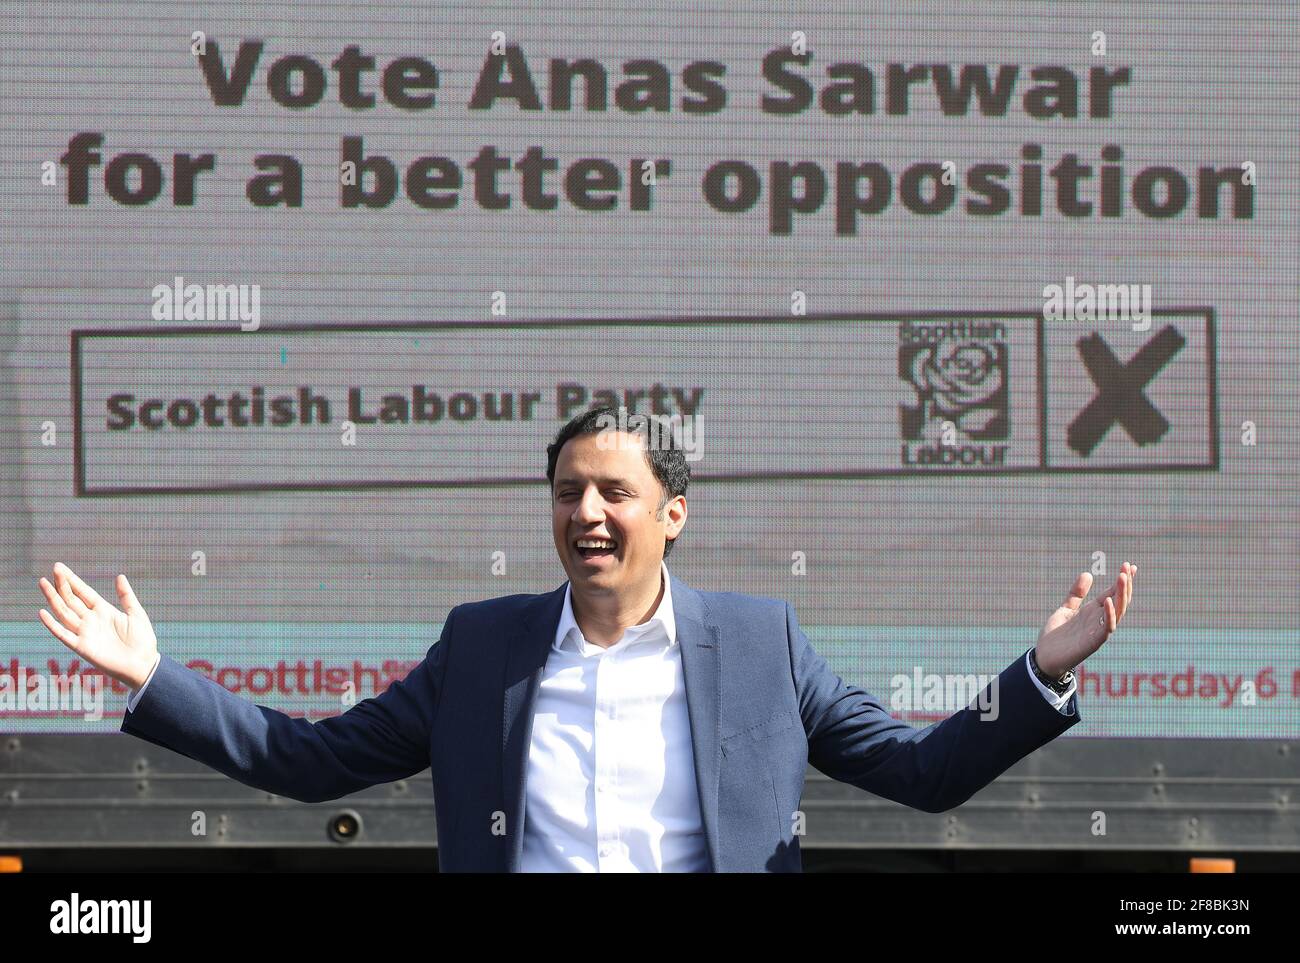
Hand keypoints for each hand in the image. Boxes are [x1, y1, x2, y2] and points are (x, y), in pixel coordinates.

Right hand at [37, 563, 158, 689]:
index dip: (72, 580)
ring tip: (43, 583)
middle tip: (53, 569)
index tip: (60, 567)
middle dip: (62, 585)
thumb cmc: (142, 641)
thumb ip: (126, 596)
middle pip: (71, 599)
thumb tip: (119, 576)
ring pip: (64, 612)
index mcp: (103, 611)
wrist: (143, 664)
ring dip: (53, 599)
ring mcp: (85, 633)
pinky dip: (52, 625)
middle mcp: (91, 620)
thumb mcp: (137, 614)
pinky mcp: (82, 647)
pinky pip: (63, 634)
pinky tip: (43, 612)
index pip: (83, 592)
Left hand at [1035, 562, 1136, 677]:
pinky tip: (1107, 600)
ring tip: (1123, 578)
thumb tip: (1088, 573)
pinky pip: (1106, 628)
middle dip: (1125, 584)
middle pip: (1118, 601)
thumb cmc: (1055, 635)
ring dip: (1121, 595)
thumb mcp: (1066, 609)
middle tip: (1128, 567)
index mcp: (1093, 612)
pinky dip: (1109, 615)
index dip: (1122, 581)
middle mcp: (1099, 620)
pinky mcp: (1092, 642)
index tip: (1130, 565)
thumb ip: (1076, 594)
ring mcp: (1097, 631)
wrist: (1044, 657)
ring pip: (1117, 612)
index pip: (1112, 593)